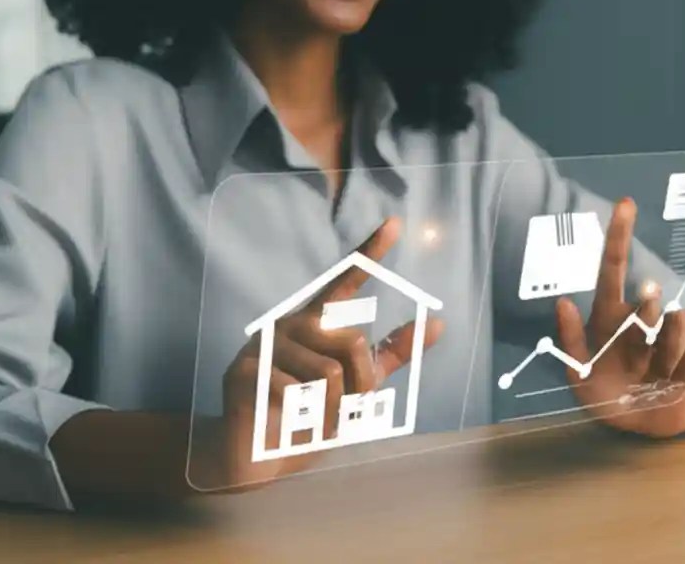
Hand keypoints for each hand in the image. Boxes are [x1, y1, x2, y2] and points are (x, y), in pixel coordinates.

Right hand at [217, 218, 445, 487]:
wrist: (255, 460)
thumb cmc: (306, 419)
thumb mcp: (356, 386)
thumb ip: (391, 355)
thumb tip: (437, 323)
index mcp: (314, 323)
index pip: (345, 282)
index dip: (370, 253)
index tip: (396, 223)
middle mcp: (289, 324)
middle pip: (352, 342)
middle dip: (359, 386)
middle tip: (343, 410)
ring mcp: (264, 345)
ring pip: (330, 373)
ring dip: (334, 410)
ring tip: (314, 419)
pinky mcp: (246, 371)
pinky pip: (301, 392)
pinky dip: (307, 418)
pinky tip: (290, 422)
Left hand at [554, 198, 684, 437]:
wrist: (649, 423)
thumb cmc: (607, 395)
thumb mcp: (579, 377)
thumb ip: (569, 342)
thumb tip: (562, 302)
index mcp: (608, 315)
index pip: (613, 267)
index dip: (619, 235)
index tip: (626, 203)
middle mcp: (639, 314)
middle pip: (649, 302)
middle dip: (649, 323)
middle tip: (643, 356)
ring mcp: (670, 327)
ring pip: (679, 321)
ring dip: (669, 354)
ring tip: (659, 374)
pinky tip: (679, 375)